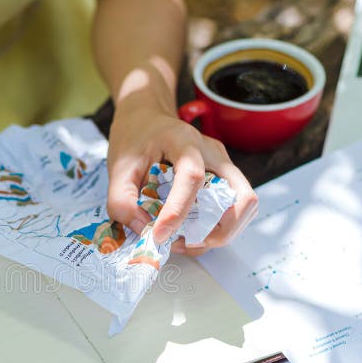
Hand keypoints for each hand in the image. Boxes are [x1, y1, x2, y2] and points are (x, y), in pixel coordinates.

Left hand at [107, 103, 257, 255]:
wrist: (147, 119)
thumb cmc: (134, 140)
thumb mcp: (117, 169)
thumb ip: (121, 202)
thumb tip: (144, 231)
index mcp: (183, 140)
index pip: (193, 176)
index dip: (178, 210)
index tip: (159, 234)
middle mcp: (213, 152)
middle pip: (241, 196)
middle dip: (220, 231)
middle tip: (184, 243)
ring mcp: (223, 165)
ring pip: (244, 206)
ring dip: (221, 233)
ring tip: (186, 241)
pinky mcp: (224, 177)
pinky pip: (234, 208)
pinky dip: (219, 227)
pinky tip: (192, 232)